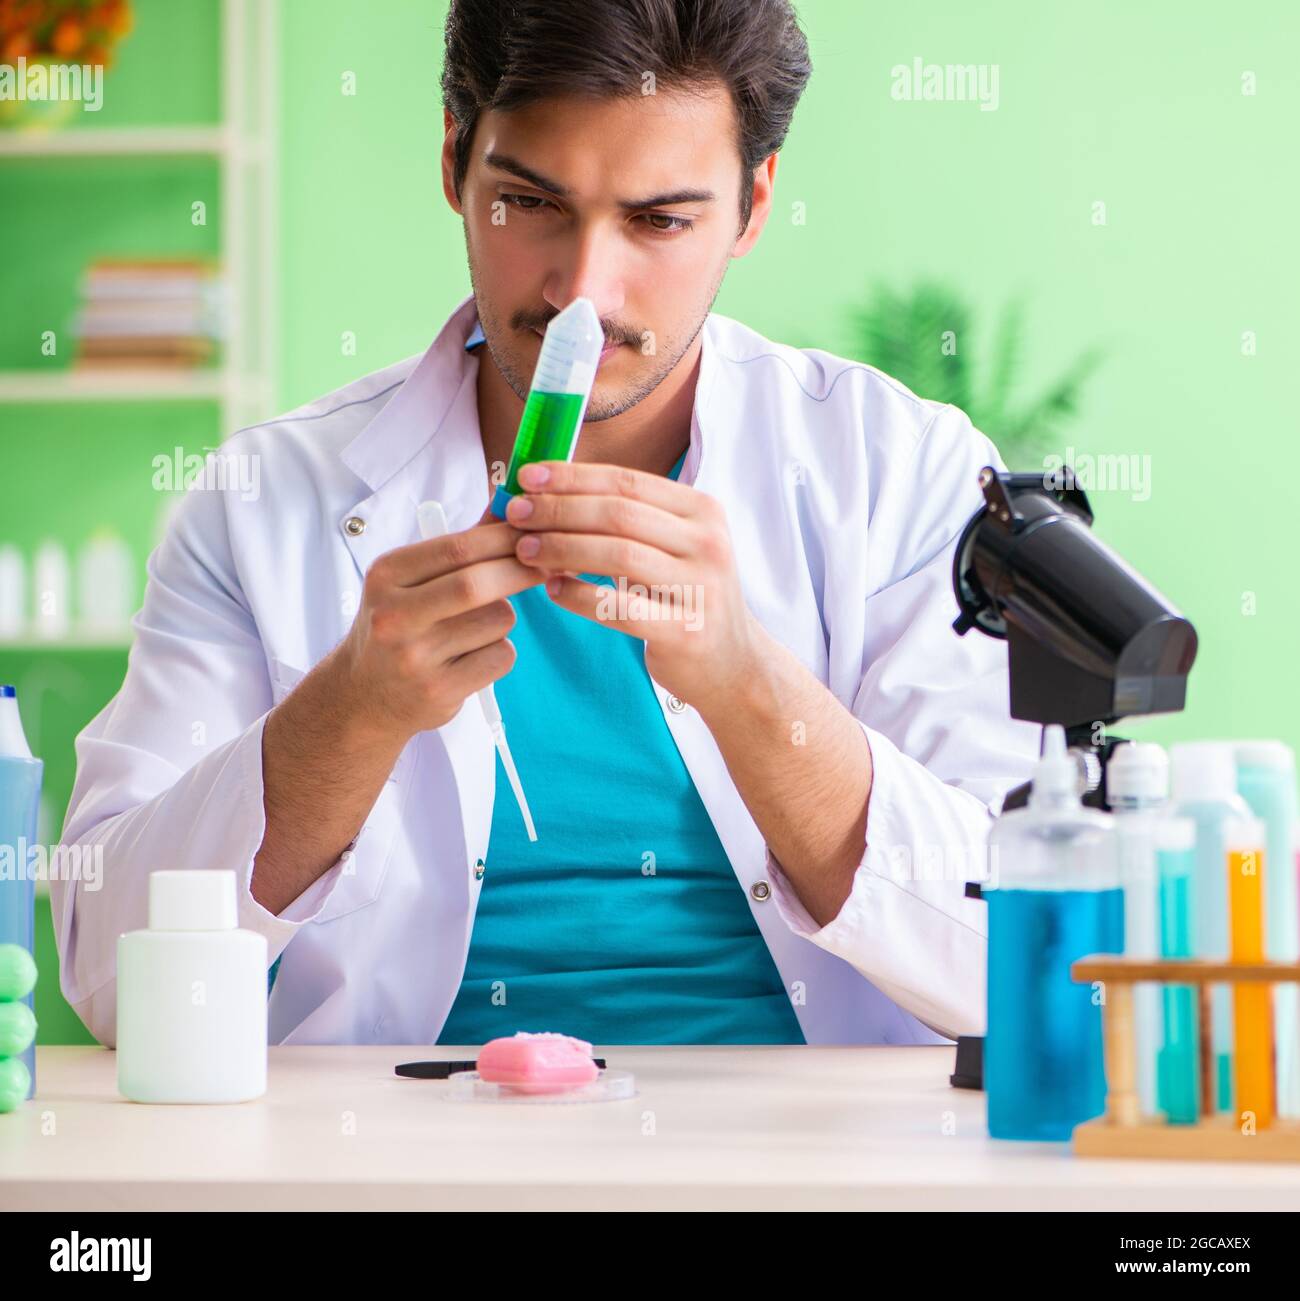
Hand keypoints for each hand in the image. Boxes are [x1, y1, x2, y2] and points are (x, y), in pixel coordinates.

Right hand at [333, 513, 543, 740]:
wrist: (364, 697)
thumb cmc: (398, 627)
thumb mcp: (410, 581)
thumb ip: (458, 547)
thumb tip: (507, 505)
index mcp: (386, 577)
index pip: (457, 548)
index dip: (504, 537)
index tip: (534, 532)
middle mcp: (393, 616)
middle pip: (477, 584)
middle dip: (519, 571)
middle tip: (544, 566)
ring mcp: (414, 657)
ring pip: (497, 620)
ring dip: (504, 617)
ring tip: (478, 628)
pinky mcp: (438, 691)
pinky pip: (500, 657)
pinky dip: (500, 651)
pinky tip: (473, 658)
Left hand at [504, 460, 761, 711]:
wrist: (732, 664)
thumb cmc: (687, 597)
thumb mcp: (675, 546)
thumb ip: (628, 518)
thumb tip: (551, 490)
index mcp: (702, 510)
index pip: (627, 481)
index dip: (573, 476)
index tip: (527, 476)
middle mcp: (707, 543)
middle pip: (618, 514)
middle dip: (559, 509)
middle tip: (516, 513)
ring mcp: (700, 587)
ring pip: (618, 555)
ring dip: (562, 548)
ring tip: (525, 550)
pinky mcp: (684, 631)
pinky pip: (618, 607)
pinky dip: (578, 596)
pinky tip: (551, 589)